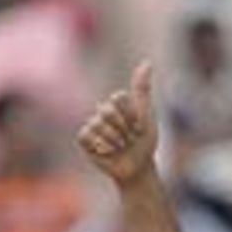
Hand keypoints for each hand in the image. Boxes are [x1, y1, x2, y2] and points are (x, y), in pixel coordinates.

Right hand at [77, 61, 158, 185]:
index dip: (130, 115)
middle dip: (122, 129)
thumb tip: (147, 62)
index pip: (117, 98)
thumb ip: (142, 91)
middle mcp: (102, 111)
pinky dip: (99, 145)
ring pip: (98, 126)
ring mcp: (92, 124)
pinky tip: (106, 152)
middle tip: (128, 139)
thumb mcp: (147, 117)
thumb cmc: (144, 144)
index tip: (138, 126)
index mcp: (117, 103)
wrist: (138, 169)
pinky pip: (85, 136)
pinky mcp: (85, 140)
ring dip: (114, 141)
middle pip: (106, 111)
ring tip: (119, 147)